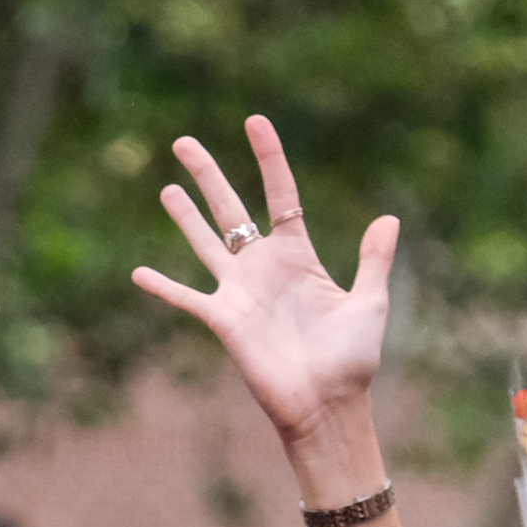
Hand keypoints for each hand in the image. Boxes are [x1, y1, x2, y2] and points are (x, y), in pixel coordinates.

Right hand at [134, 119, 399, 457]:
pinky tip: (138, 273)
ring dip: (185, 216)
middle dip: (208, 175)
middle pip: (230, 209)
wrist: (326, 405)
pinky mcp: (223, 321)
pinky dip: (163, 287)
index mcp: (298, 256)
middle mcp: (263, 268)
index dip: (269, 157)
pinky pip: (187, 298)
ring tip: (166, 187)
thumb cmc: (352, 360)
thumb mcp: (370, 303)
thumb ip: (373, 260)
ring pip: (205, 243)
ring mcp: (239, 292)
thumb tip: (388, 218)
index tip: (255, 120)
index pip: (280, 195)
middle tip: (184, 141)